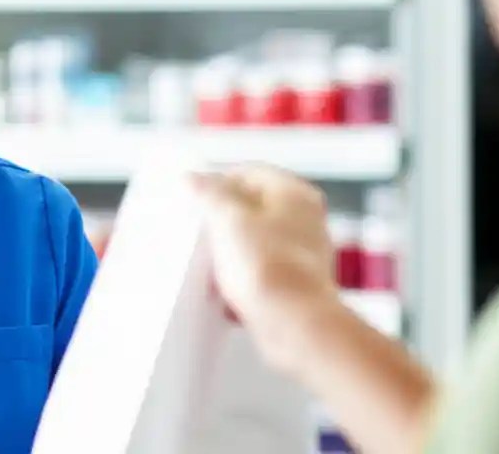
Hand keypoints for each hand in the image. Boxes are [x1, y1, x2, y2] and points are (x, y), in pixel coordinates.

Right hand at [196, 164, 342, 375]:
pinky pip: (260, 276)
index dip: (219, 183)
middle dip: (222, 223)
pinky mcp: (296, 286)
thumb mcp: (228, 219)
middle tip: (198, 234)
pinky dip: (241, 283)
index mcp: (294, 194)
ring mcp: (303, 255)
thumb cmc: (268, 268)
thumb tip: (193, 178)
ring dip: (229, 256)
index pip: (251, 172)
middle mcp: (305, 220)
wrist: (295, 325)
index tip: (196, 197)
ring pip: (254, 245)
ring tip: (209, 270)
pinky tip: (223, 297)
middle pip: (253, 210)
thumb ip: (209, 194)